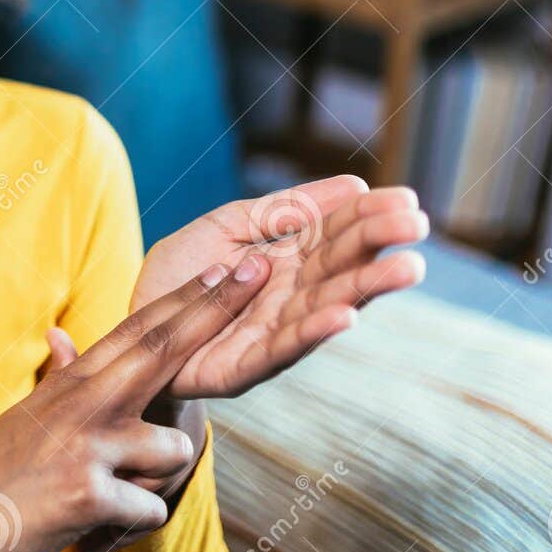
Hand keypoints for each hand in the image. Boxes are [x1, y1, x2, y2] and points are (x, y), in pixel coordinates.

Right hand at [0, 261, 265, 551]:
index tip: (224, 267)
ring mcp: (85, 447)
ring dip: (157, 483)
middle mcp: (80, 405)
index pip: (137, 331)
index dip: (185, 298)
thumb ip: (60, 382)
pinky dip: (129, 528)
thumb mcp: (26, 419)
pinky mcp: (87, 495)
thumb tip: (62, 339)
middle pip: (163, 349)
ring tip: (111, 495)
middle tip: (256, 274)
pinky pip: (148, 512)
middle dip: (214, 310)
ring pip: (174, 451)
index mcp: (70, 384)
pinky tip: (92, 528)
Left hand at [131, 175, 428, 399]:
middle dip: (377, 246)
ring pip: (323, 307)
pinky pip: (281, 348)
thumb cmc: (182, 276)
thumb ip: (283, 209)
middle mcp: (288, 299)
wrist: (134, 329)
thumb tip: (354, 184)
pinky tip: (345, 316)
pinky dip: (313, 332)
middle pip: (338, 268)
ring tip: (404, 267)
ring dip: (364, 289)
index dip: (367, 217)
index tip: (407, 198)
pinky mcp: (242, 367)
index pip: (334, 235)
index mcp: (287, 262)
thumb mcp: (227, 226)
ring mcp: (269, 333)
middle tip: (416, 223)